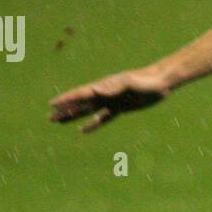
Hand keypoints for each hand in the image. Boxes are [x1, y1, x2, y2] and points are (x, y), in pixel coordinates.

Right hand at [50, 69, 169, 132]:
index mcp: (106, 86)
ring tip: (59, 121)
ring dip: (74, 116)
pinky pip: (103, 118)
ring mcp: (112, 101)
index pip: (82, 93)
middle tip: (49, 117)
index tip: (51, 104)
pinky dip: (92, 124)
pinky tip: (83, 130)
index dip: (67, 99)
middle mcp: (106, 94)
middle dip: (65, 110)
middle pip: (81, 103)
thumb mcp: (132, 83)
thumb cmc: (147, 81)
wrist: (162, 82)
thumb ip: (115, 86)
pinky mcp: (121, 108)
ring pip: (88, 111)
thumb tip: (96, 90)